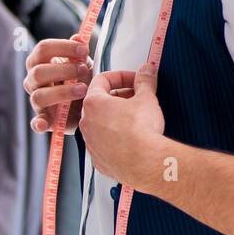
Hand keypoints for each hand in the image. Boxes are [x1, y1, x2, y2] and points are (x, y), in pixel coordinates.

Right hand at [23, 37, 92, 133]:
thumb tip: (79, 37)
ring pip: (39, 96)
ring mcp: (37, 101)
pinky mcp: (44, 119)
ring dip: (62, 92)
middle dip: (64, 70)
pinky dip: (38, 123)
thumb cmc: (80, 80)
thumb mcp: (82, 64)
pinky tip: (44, 123)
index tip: (84, 50)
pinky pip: (36, 123)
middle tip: (84, 70)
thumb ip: (78, 52)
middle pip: (38, 72)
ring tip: (83, 90)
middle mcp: (33, 81)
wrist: (86, 105)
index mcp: (40, 62)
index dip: (63, 47)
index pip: (43, 49)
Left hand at [79, 64, 165, 184]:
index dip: (121, 76)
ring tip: (137, 118)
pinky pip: (105, 143)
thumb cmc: (139, 133)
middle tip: (138, 97)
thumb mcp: (147, 98)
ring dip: (117, 117)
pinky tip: (132, 138)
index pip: (102, 79)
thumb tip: (146, 71)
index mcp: (93, 103)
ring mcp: (90, 142)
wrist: (143, 163)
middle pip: (101, 102)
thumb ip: (145, 81)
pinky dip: (116, 138)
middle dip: (121, 96)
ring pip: (101, 124)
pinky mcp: (98, 159)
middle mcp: (86, 122)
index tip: (134, 79)